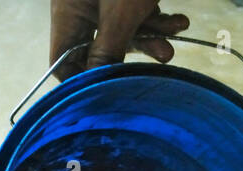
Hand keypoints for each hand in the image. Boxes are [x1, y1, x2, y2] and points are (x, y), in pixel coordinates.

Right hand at [50, 1, 189, 79]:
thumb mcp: (120, 14)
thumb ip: (107, 52)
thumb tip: (96, 88)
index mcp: (67, 13)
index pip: (63, 61)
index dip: (83, 79)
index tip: (109, 91)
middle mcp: (81, 8)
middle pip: (99, 48)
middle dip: (133, 54)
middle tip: (164, 57)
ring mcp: (103, 1)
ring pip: (125, 32)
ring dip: (154, 35)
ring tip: (177, 31)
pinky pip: (138, 16)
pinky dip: (159, 19)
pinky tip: (179, 19)